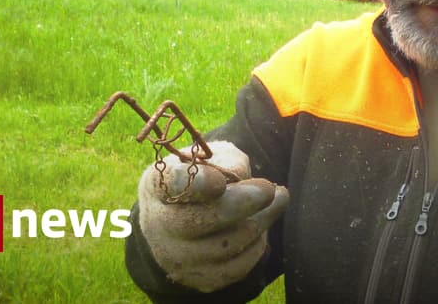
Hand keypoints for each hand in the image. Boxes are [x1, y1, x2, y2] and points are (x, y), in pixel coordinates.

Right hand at [137, 141, 288, 291]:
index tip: (219, 182)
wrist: (183, 216)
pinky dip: (257, 245)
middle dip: (242, 204)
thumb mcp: (210, 158)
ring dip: (262, 221)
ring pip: (227, 245)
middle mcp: (158, 225)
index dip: (197, 185)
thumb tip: (244, 180)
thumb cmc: (202, 179)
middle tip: (269, 188)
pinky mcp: (199, 279)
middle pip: (200, 221)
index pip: (173, 184)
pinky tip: (263, 225)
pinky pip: (238, 267)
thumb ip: (227, 162)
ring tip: (279, 199)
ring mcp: (177, 257)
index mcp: (158, 186)